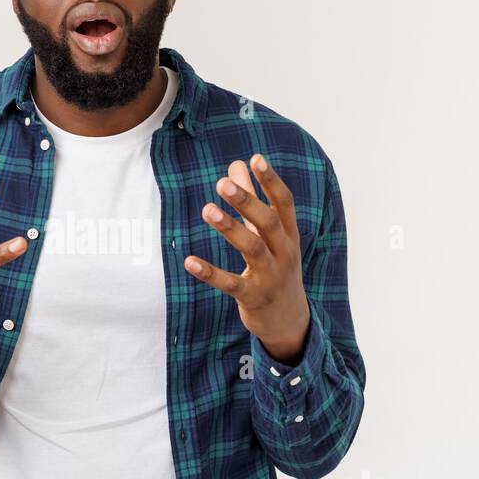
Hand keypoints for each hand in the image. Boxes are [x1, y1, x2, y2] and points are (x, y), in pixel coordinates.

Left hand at [183, 153, 310, 364]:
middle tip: (222, 183)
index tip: (256, 158)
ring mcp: (271, 276)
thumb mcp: (270, 235)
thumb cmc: (276, 267)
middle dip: (247, 202)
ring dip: (230, 229)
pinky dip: (210, 272)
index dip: (271, 181)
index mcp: (289, 235)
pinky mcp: (254, 297)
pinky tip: (188, 261)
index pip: (284, 204)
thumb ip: (253, 199)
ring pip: (253, 249)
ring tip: (207, 210)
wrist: (289, 320)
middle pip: (269, 223)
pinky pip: (231, 284)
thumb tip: (237, 164)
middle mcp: (284, 253)